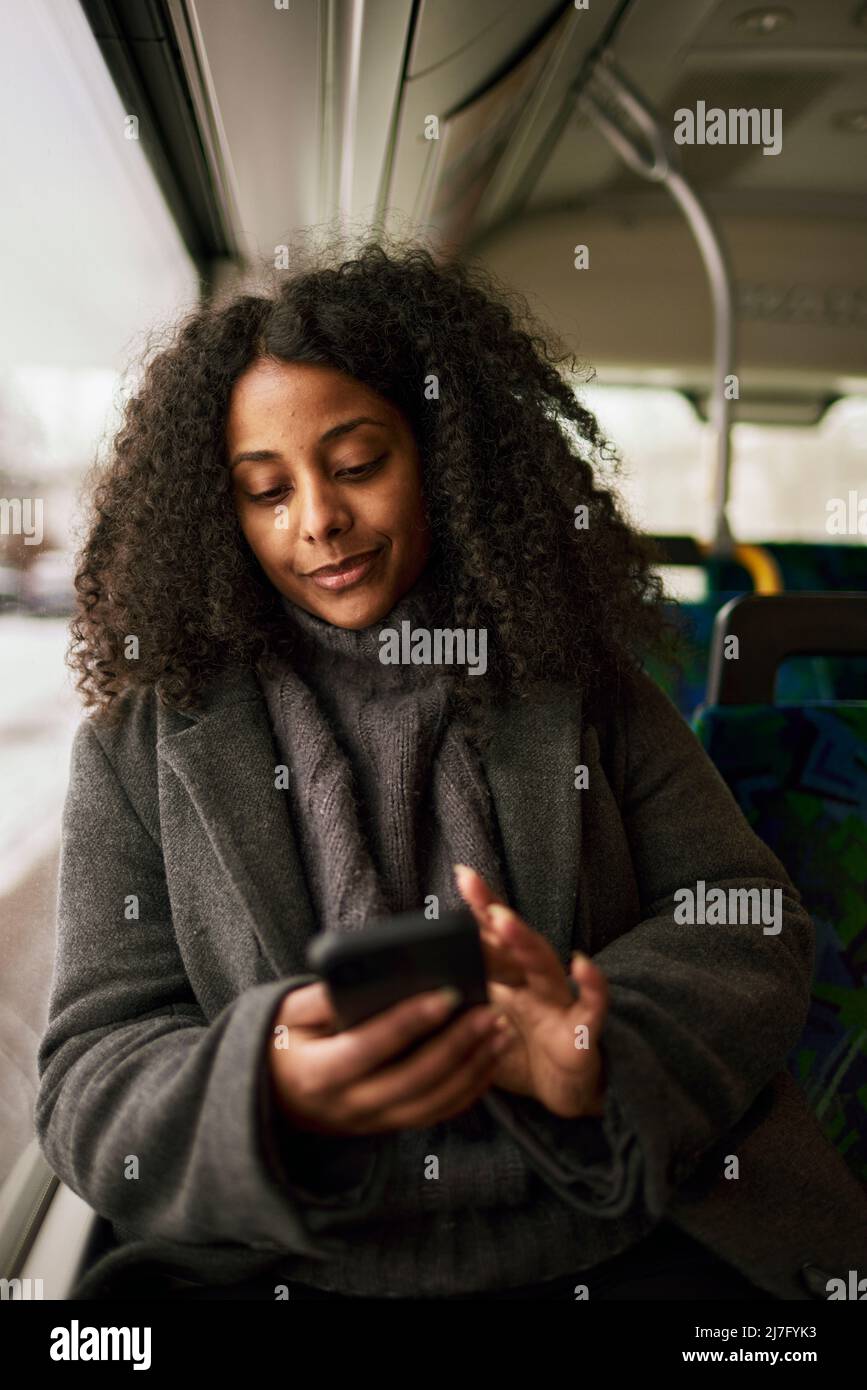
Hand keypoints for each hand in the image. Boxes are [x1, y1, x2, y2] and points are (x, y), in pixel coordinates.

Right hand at [265, 981, 510, 1136]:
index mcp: (317, 1074)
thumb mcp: (288, 1013)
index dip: (410, 1021)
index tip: (449, 993)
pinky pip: (435, 1114)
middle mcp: (347, 1106)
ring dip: (472, 1068)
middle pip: (413, 1080)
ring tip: (500, 1032)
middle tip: (490, 1011)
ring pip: (432, 1103)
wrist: (269, 1094)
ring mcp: (370, 1123)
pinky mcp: (388, 1127)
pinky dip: (468, 1090)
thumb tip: (367, 973)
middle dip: (457, 1044)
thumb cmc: (282, 1041)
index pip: (371, 1048)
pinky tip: (490, 1059)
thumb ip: (324, 996)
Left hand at [456, 864, 609, 1118]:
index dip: (480, 907)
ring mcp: (560, 1004)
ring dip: (524, 941)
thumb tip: (406, 1001)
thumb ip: (455, 1013)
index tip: (462, 875)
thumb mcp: (480, 1032)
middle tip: (471, 884)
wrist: (567, 1091)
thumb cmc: (521, 1055)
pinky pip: (591, 1007)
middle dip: (494, 912)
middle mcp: (535, 984)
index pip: (492, 939)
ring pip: (545, 966)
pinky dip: (592, 985)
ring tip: (502, 918)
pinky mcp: (583, 1031)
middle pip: (514, 943)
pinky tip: (580, 965)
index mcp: (510, 982)